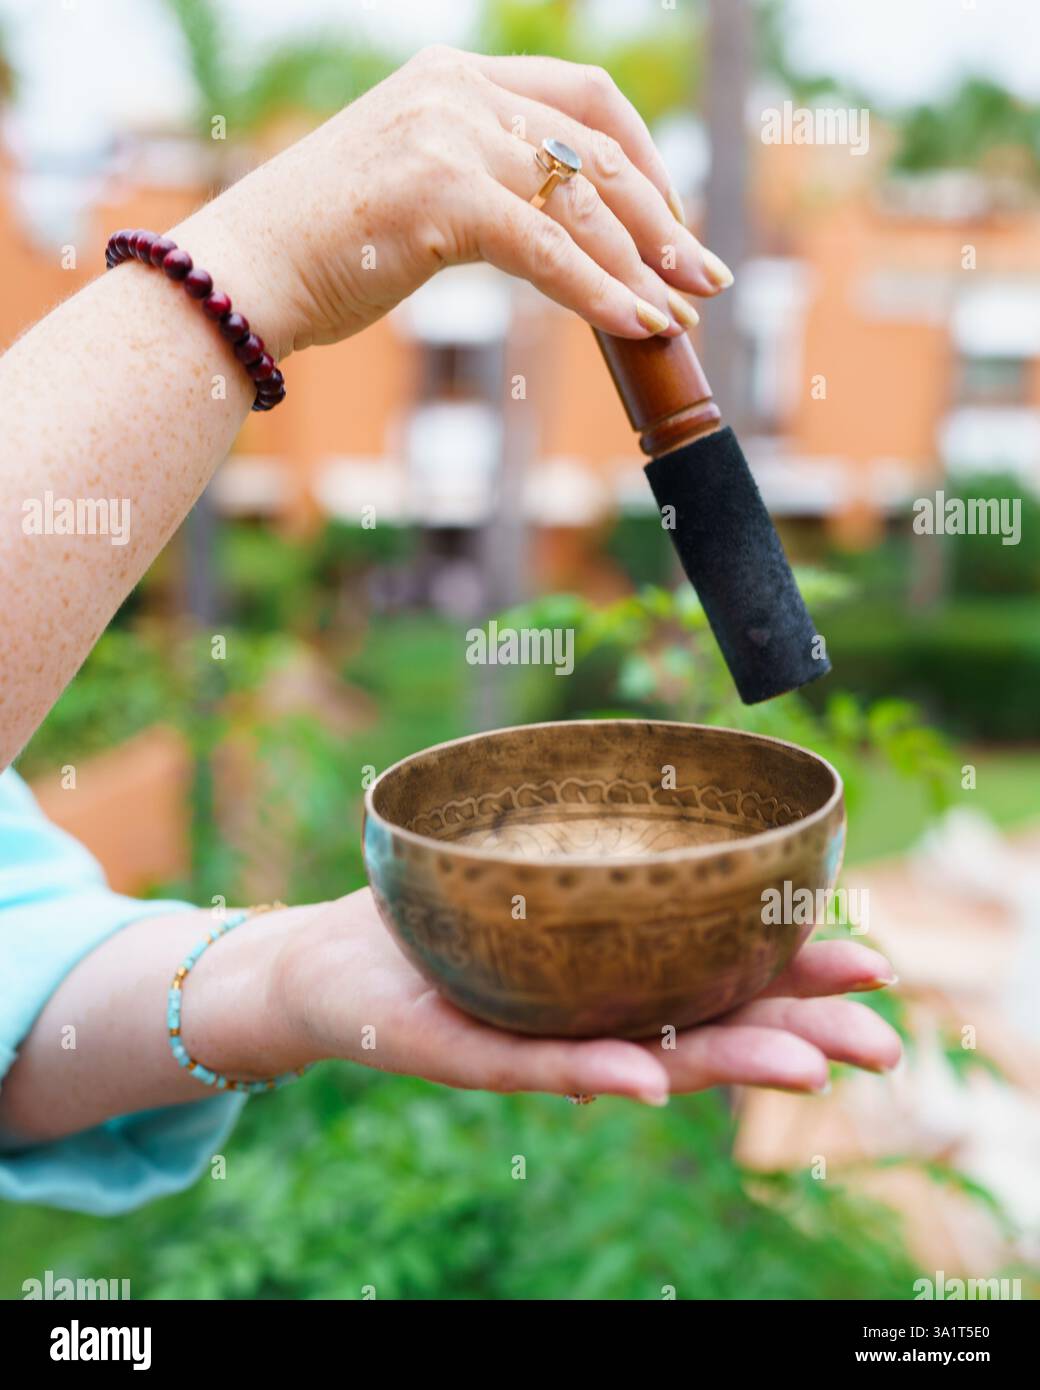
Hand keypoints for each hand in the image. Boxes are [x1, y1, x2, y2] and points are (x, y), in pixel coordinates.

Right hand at [181, 46, 732, 360]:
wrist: (242, 272)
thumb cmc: (322, 247)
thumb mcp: (412, 189)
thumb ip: (480, 183)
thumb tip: (550, 232)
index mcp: (455, 77)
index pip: (583, 99)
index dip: (645, 160)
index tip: (672, 219)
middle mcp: (459, 91)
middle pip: (599, 150)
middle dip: (665, 220)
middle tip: (707, 275)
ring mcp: (450, 137)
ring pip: (582, 203)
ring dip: (647, 263)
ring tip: (687, 312)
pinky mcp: (443, 196)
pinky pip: (549, 250)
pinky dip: (603, 294)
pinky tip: (641, 326)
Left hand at [274, 888, 901, 1104]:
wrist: (330, 960)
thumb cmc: (445, 909)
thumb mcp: (538, 868)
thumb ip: (607, 850)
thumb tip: (688, 796)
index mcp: (621, 977)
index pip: (728, 982)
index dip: (803, 981)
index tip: (878, 969)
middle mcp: (594, 1017)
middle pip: (709, 1031)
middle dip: (797, 1036)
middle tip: (881, 1046)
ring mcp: (540, 1039)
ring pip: (646, 1058)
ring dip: (725, 1063)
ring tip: (803, 1066)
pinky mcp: (472, 1052)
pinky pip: (538, 1062)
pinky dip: (595, 1069)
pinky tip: (649, 1077)